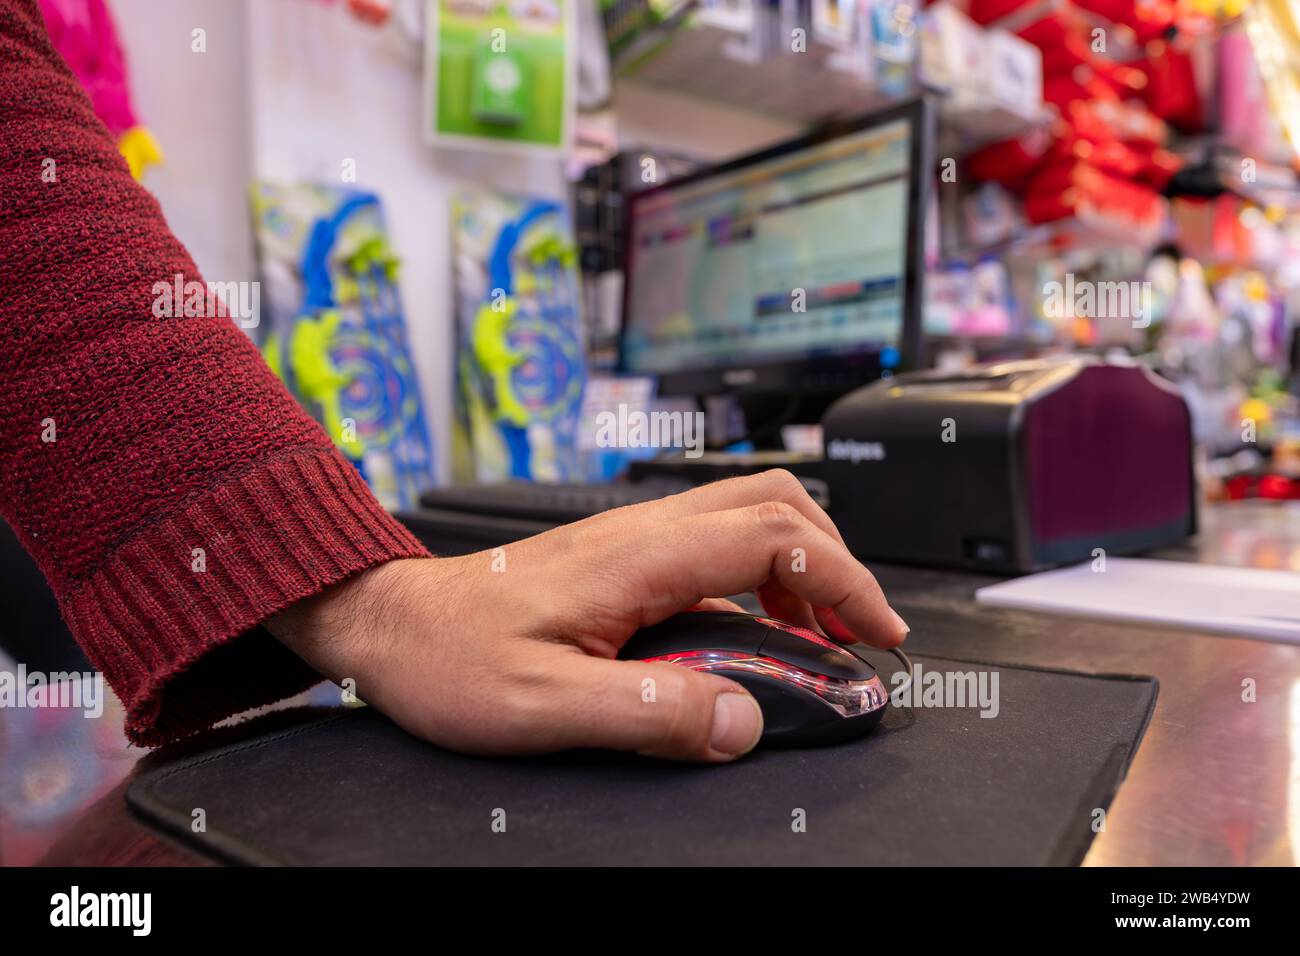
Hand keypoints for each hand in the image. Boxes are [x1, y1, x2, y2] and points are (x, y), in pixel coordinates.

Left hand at [267, 470, 908, 762]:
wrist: (392, 623)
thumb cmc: (449, 657)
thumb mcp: (542, 705)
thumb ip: (646, 712)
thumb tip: (740, 721)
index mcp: (637, 556)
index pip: (775, 535)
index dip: (844, 578)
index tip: (877, 633)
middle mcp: (642, 532)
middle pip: (775, 501)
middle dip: (838, 560)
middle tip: (861, 631)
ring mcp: (632, 539)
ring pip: (748, 513)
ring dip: (803, 563)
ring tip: (818, 634)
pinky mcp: (621, 557)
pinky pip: (715, 543)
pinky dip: (762, 575)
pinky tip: (755, 628)